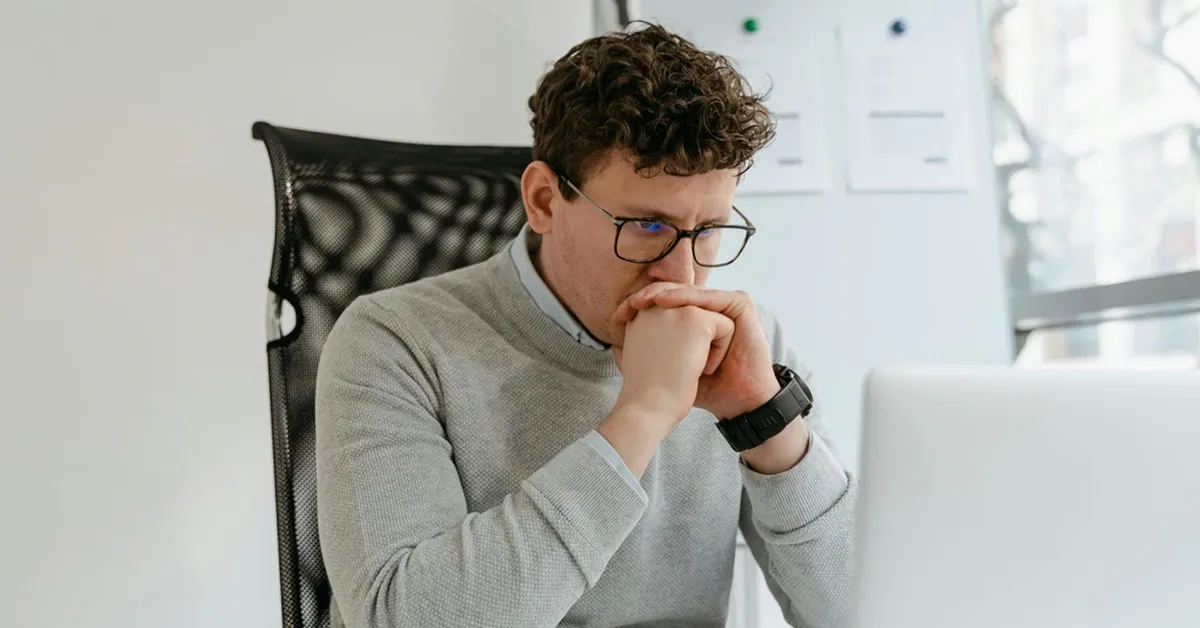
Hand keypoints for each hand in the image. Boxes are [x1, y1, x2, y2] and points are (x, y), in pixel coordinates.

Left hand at [613, 284, 778, 420]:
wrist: (732, 399)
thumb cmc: (701, 386)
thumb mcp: (667, 365)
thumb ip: (649, 349)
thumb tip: (615, 341)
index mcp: (692, 319)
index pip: (663, 301)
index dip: (640, 305)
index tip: (617, 316)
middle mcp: (708, 309)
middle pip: (674, 292)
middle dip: (648, 297)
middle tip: (628, 305)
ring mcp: (724, 305)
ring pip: (689, 292)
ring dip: (663, 295)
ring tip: (642, 303)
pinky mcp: (739, 306)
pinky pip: (710, 296)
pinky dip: (687, 299)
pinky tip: (665, 303)